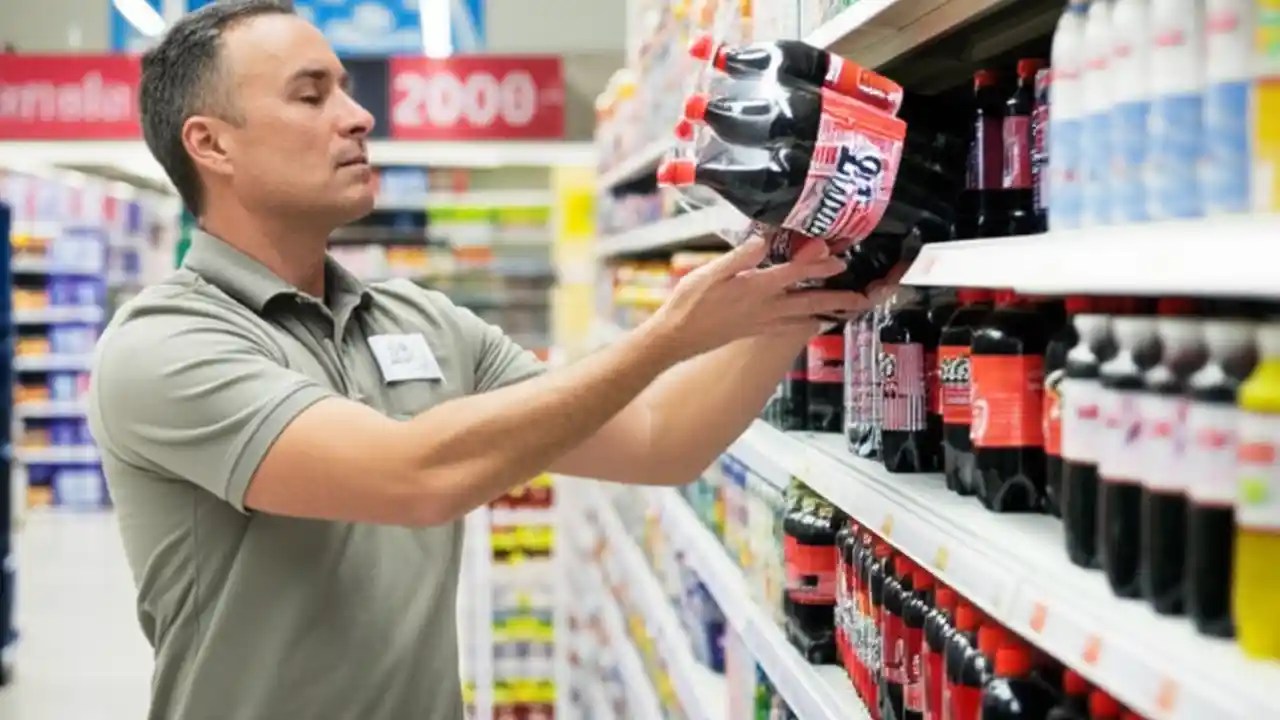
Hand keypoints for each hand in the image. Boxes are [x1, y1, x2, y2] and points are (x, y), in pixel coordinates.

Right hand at [646, 235, 874, 361]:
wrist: (675, 338)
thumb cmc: (688, 303)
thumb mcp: (708, 273)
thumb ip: (739, 257)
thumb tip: (763, 240)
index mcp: (755, 288)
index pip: (795, 273)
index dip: (817, 261)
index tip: (838, 254)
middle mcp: (765, 307)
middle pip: (809, 300)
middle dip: (838, 297)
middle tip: (864, 296)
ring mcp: (762, 322)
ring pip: (804, 317)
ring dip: (829, 312)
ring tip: (849, 310)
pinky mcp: (756, 331)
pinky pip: (790, 328)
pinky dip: (807, 325)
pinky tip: (814, 324)